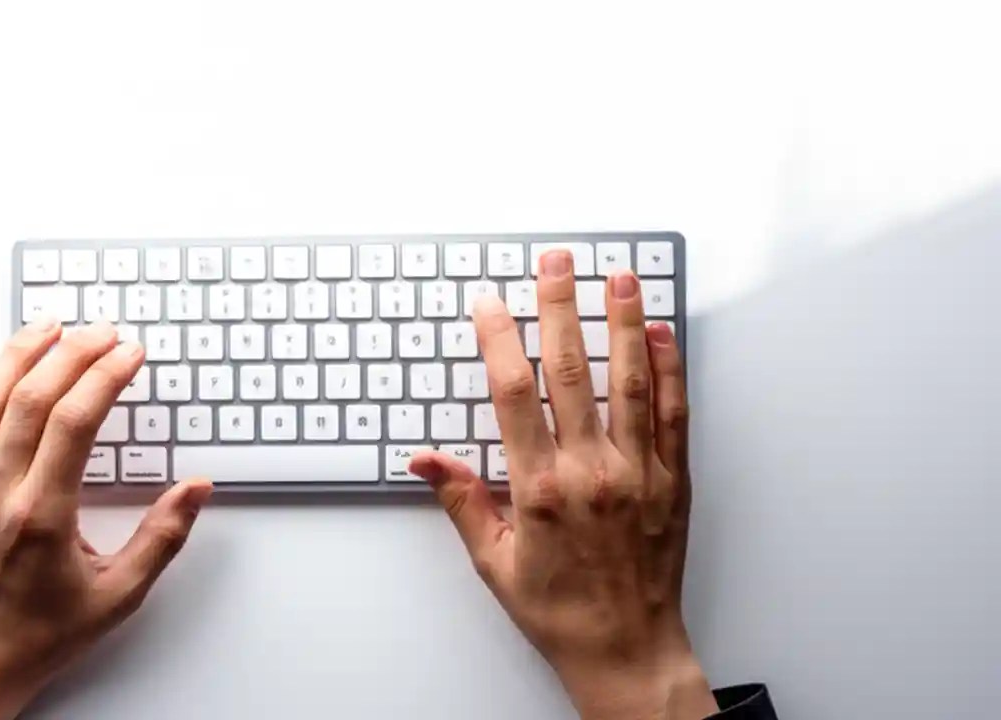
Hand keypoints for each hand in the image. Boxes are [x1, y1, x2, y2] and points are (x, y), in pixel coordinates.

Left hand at [0, 321, 212, 719]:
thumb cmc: (44, 632)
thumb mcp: (121, 594)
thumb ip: (163, 538)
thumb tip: (196, 488)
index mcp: (42, 515)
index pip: (72, 422)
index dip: (104, 377)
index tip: (130, 353)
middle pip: (29, 398)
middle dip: (70, 353)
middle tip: (103, 331)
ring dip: (16, 354)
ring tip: (49, 325)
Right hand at [411, 251, 717, 719]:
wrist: (627, 649)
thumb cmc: (559, 610)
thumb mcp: (494, 562)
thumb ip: (462, 501)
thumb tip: (424, 461)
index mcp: (540, 490)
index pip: (514, 395)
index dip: (500, 340)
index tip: (490, 304)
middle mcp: (592, 473)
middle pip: (573, 372)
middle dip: (562, 308)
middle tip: (557, 262)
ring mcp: (639, 474)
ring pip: (632, 382)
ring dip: (625, 323)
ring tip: (620, 278)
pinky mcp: (674, 482)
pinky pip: (674, 414)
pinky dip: (670, 370)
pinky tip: (663, 335)